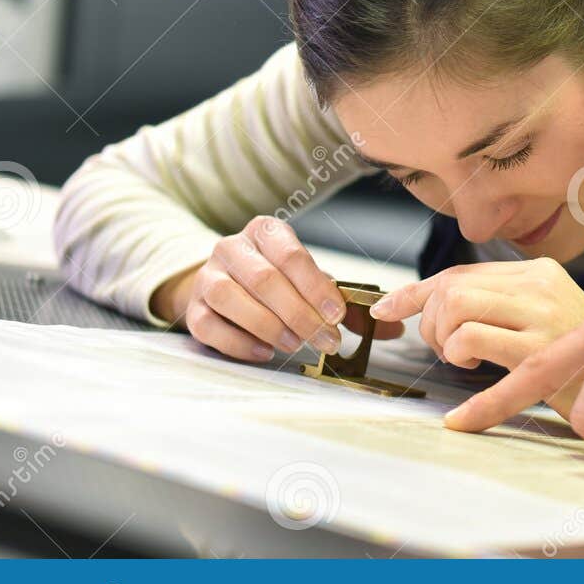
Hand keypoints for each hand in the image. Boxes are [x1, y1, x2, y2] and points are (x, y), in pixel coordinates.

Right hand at [162, 215, 399, 361]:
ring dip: (269, 326)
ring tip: (297, 345)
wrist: (223, 283)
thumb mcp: (309, 282)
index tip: (336, 314)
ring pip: (231, 298)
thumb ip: (347, 303)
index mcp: (266, 232)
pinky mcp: (192, 308)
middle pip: (264, 279)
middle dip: (300, 313)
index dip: (315, 286)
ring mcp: (207, 277)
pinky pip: (209, 326)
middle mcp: (232, 248)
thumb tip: (392, 329)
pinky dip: (239, 343)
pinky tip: (266, 352)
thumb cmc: (276, 282)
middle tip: (326, 340)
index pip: (291, 254)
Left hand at [369, 258, 583, 417]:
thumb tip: (433, 305)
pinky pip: (474, 348)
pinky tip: (462, 416)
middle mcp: (540, 286)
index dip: (416, 293)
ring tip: (467, 365)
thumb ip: (500, 306)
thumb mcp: (546, 319)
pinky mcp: (542, 351)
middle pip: (453, 291)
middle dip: (431, 326)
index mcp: (539, 272)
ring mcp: (542, 317)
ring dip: (446, 347)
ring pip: (458, 313)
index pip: (460, 273)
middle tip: (449, 354)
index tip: (387, 309)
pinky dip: (460, 383)